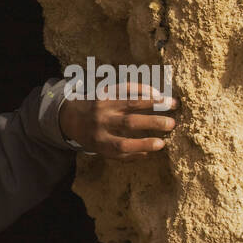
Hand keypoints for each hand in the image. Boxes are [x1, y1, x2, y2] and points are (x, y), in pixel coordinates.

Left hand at [59, 81, 178, 159]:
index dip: (143, 145)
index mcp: (99, 141)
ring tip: (172, 103)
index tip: (161, 144)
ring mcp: (102, 106)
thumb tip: (150, 153)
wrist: (70, 117)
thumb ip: (124, 154)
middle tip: (172, 124)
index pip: (122, 145)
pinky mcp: (104, 92)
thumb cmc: (94, 137)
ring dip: (153, 102)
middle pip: (129, 122)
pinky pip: (125, 88)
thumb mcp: (103, 150)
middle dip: (153, 122)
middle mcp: (101, 123)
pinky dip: (142, 89)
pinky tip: (157, 93)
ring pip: (130, 102)